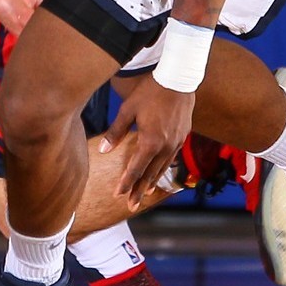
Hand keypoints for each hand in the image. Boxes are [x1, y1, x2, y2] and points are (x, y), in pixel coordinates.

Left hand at [99, 75, 195, 209]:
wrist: (178, 79)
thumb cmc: (150, 92)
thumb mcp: (128, 109)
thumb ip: (115, 131)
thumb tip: (102, 150)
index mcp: (150, 141)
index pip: (136, 169)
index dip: (126, 183)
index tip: (118, 195)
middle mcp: (165, 146)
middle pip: (150, 174)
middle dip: (139, 190)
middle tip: (131, 206)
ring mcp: (176, 142)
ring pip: (162, 167)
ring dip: (152, 181)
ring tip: (144, 193)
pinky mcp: (183, 135)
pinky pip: (172, 157)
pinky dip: (163, 168)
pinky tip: (159, 171)